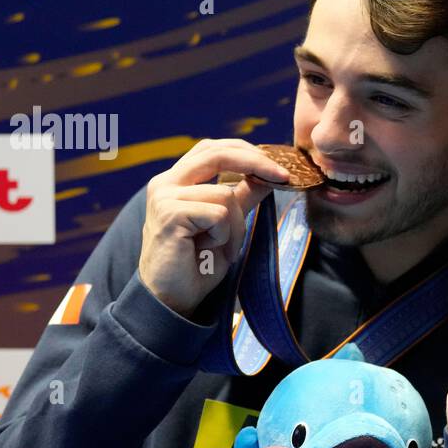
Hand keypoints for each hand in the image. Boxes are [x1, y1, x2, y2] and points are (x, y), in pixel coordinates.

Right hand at [138, 138, 290, 316]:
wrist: (173, 298)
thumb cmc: (197, 263)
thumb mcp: (227, 224)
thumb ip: (242, 197)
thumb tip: (268, 175)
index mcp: (176, 181)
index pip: (213, 149)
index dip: (246, 152)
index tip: (278, 165)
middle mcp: (166, 183)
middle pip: (217, 153)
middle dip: (256, 162)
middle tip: (283, 177)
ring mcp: (164, 197)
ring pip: (224, 194)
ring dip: (234, 226)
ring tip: (218, 247)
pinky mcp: (170, 214)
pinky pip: (219, 214)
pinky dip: (224, 236)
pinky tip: (206, 250)